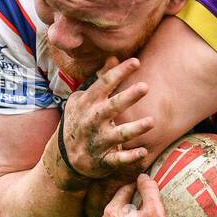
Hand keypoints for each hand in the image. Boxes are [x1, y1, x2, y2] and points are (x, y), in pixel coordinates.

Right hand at [59, 57, 155, 180]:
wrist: (65, 155)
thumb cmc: (80, 120)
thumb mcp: (85, 99)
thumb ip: (102, 80)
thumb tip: (114, 57)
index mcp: (88, 103)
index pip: (104, 84)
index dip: (119, 72)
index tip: (136, 61)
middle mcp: (92, 121)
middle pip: (112, 107)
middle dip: (128, 97)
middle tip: (145, 86)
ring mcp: (97, 141)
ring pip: (118, 135)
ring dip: (134, 128)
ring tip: (151, 121)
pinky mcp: (103, 160)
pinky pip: (117, 159)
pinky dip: (130, 157)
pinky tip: (143, 152)